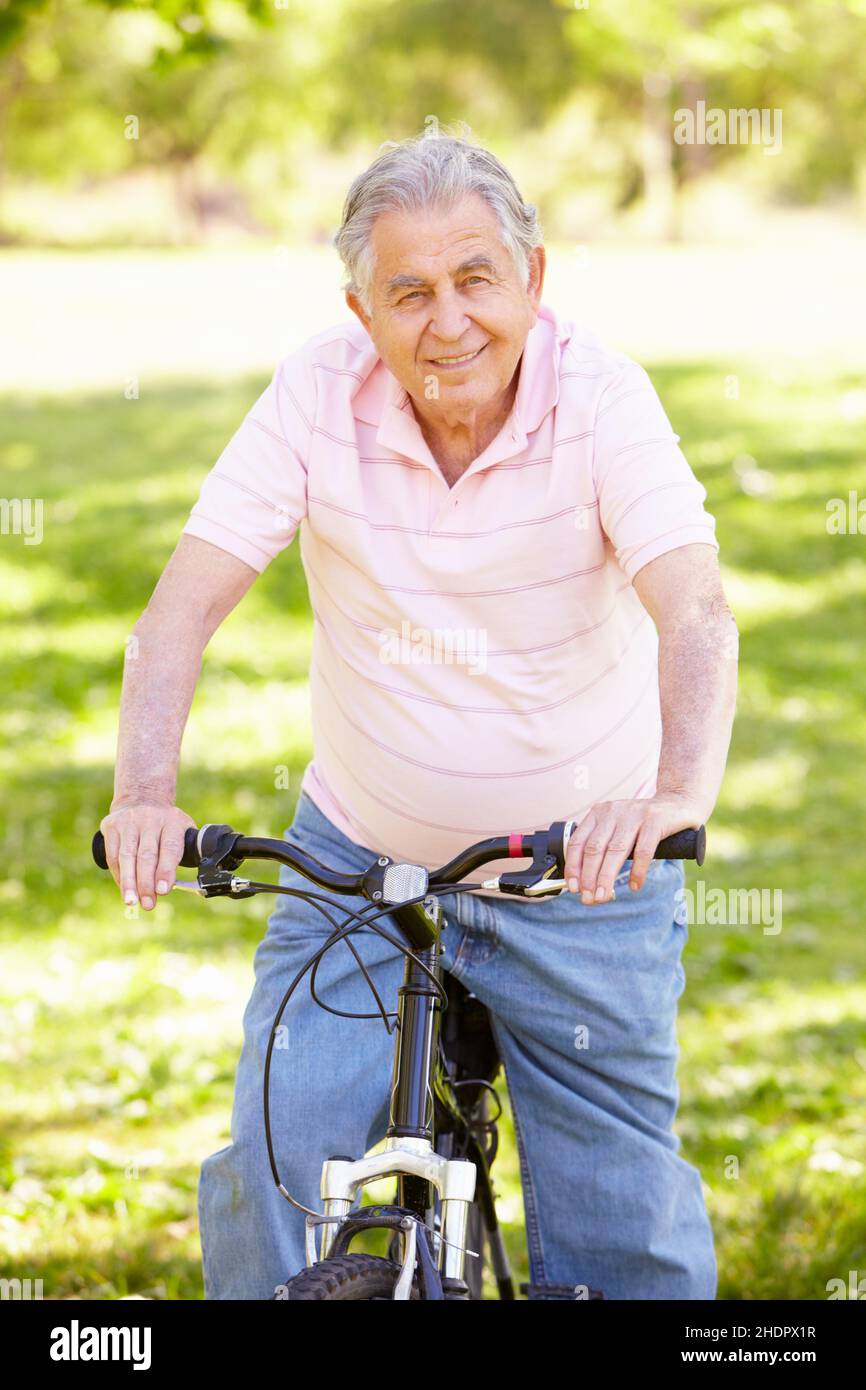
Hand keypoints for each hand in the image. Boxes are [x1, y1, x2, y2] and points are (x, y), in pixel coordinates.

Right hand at [100, 801, 195, 910]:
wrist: (142, 799)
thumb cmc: (166, 825)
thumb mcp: (183, 830)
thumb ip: (185, 853)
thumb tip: (180, 885)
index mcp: (172, 822)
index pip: (170, 848)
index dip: (166, 871)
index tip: (163, 891)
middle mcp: (150, 820)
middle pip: (147, 855)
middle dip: (146, 883)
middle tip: (148, 904)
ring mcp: (129, 822)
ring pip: (127, 856)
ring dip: (129, 882)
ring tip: (131, 902)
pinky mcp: (112, 826)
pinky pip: (113, 855)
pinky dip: (118, 875)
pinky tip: (124, 889)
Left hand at [564, 794, 704, 905]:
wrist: (679, 802)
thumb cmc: (644, 823)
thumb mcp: (618, 829)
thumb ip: (603, 847)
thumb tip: (586, 883)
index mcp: (599, 813)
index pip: (578, 842)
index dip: (573, 867)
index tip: (573, 888)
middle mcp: (613, 811)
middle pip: (595, 849)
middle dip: (589, 878)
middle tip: (589, 899)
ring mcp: (635, 814)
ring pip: (615, 851)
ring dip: (607, 878)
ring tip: (604, 897)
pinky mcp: (656, 820)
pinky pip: (643, 850)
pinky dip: (637, 871)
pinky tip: (634, 886)